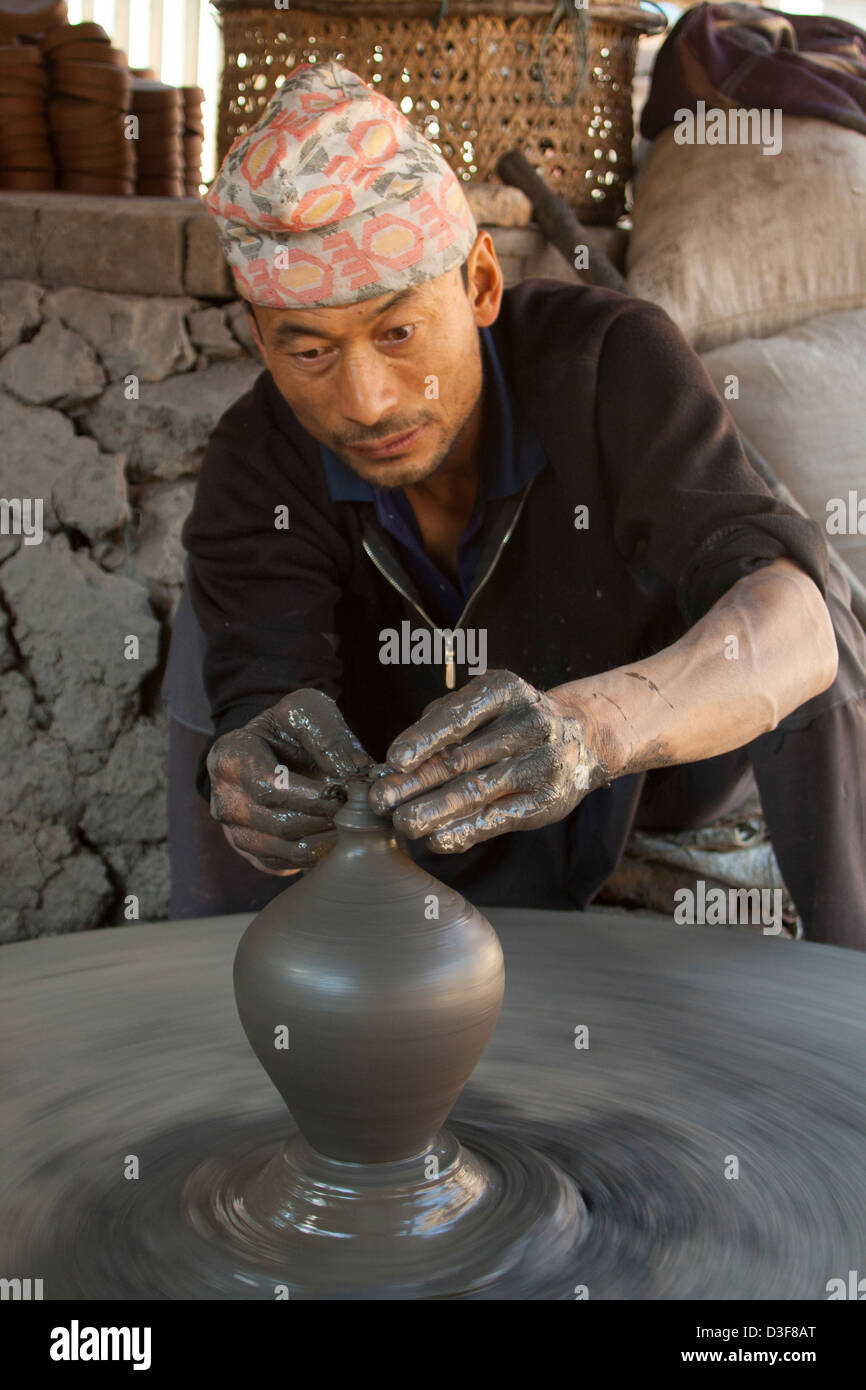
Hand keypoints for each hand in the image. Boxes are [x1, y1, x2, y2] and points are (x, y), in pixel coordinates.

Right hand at [207, 689, 372, 873]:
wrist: (271, 752)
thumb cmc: (288, 730)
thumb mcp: (305, 711)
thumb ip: (328, 736)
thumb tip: (354, 774)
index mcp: (229, 758)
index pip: (269, 787)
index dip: (312, 794)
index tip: (344, 788)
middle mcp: (225, 801)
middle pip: (282, 823)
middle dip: (327, 816)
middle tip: (359, 806)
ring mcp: (237, 833)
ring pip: (291, 849)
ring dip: (330, 837)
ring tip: (355, 819)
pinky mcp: (257, 856)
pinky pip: (294, 864)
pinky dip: (324, 853)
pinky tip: (342, 833)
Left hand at [369, 670, 609, 851]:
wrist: (580, 739)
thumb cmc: (509, 721)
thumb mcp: (484, 704)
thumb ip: (442, 723)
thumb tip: (394, 763)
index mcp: (505, 690)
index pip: (460, 714)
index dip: (425, 738)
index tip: (394, 759)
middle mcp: (527, 723)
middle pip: (463, 758)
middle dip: (417, 781)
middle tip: (382, 799)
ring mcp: (541, 763)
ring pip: (478, 791)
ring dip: (435, 810)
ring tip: (404, 823)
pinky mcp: (546, 800)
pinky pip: (499, 817)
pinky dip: (464, 830)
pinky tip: (437, 839)